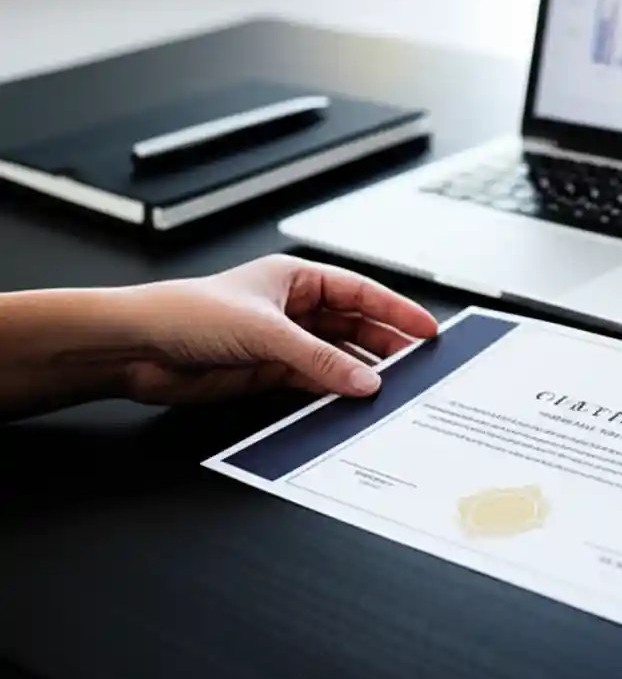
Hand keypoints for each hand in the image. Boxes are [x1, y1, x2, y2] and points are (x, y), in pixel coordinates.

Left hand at [120, 255, 436, 402]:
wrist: (137, 348)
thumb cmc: (187, 313)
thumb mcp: (266, 331)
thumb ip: (320, 359)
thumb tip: (365, 380)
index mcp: (296, 279)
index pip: (360, 293)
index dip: (396, 309)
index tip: (426, 329)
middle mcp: (293, 308)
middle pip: (355, 327)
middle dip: (385, 344)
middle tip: (418, 364)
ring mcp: (283, 342)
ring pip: (338, 357)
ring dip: (360, 371)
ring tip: (392, 387)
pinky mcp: (270, 372)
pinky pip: (315, 382)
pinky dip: (334, 391)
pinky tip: (353, 399)